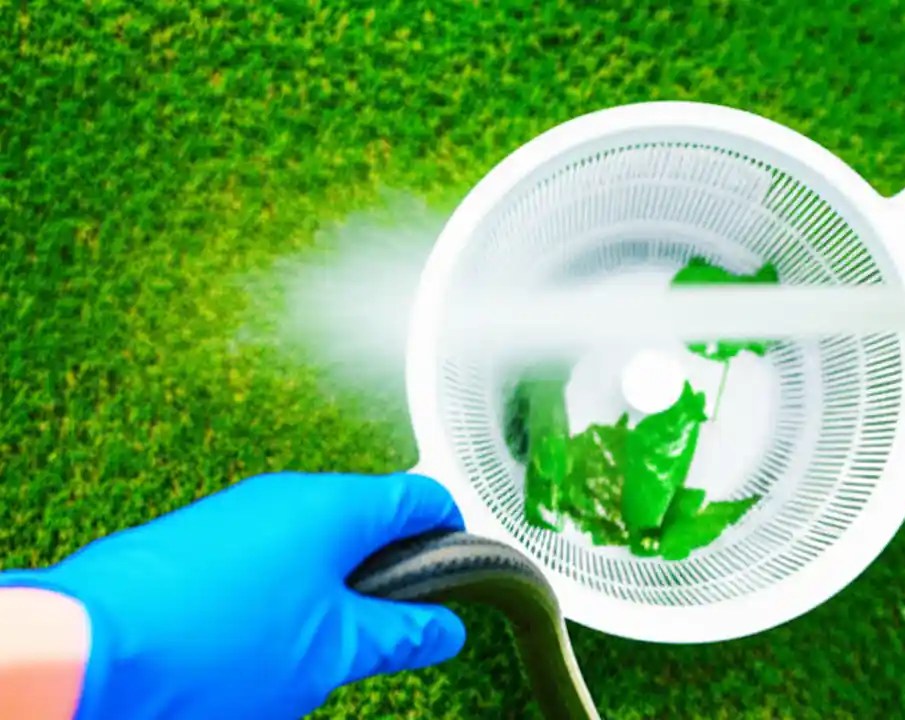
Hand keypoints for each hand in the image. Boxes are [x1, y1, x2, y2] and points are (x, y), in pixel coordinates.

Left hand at [0, 471, 466, 719]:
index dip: (452, 539)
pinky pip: (263, 556)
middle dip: (386, 575)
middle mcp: (286, 495)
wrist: (89, 652)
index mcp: (335, 505)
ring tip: (317, 650)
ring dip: (331, 589)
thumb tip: (444, 630)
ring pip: (312, 542)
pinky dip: (282, 592)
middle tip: (387, 633)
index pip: (422, 499)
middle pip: (366, 521)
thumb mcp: (333, 652)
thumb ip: (401, 635)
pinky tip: (263, 643)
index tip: (460, 580)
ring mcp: (236, 514)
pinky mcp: (195, 541)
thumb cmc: (218, 642)